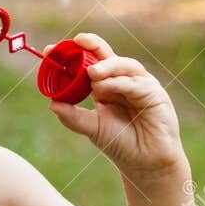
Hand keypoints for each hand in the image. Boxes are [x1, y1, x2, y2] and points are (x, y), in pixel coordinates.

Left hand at [46, 32, 187, 186]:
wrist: (145, 163)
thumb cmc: (121, 144)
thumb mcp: (92, 128)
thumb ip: (73, 116)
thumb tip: (51, 103)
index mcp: (107, 85)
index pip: (89, 62)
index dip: (73, 54)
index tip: (50, 50)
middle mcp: (123, 80)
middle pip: (107, 56)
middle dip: (92, 45)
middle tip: (77, 42)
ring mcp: (140, 84)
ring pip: (123, 65)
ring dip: (106, 66)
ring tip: (91, 73)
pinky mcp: (154, 93)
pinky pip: (135, 83)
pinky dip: (118, 83)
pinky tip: (104, 87)